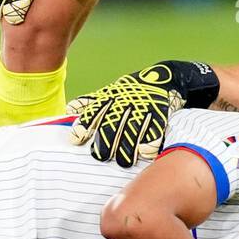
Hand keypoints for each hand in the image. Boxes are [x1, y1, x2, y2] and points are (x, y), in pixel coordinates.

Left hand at [68, 60, 218, 166]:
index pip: (93, 111)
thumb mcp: (112, 92)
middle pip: (112, 123)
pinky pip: (154, 129)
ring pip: (132, 129)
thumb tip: (69, 110)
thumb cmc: (134, 91)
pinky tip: (144, 153)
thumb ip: (92, 102)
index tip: (77, 140)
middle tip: (101, 156)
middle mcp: (125, 100)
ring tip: (123, 161)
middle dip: (105, 142)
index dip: (83, 126)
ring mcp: (143, 105)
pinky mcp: (161, 110)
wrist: (169, 77)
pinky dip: (149, 143)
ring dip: (126, 148)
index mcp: (111, 96)